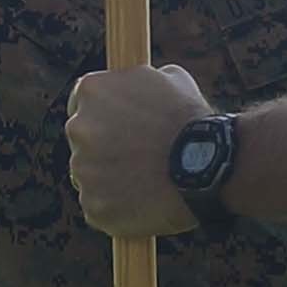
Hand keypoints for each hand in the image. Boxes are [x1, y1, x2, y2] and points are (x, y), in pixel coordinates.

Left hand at [67, 57, 212, 231]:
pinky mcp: (93, 205)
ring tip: (147, 181)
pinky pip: (99, 206)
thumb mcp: (171, 80)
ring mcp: (83, 170)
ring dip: (110, 177)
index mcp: (92, 91)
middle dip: (104, 146)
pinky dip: (117, 207)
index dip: (101, 114)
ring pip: (90, 175)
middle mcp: (79, 128)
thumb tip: (137, 85)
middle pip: (82, 140)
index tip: (115, 125)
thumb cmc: (192, 119)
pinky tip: (144, 202)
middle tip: (136, 155)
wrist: (207, 165)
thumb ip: (140, 82)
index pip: (81, 102)